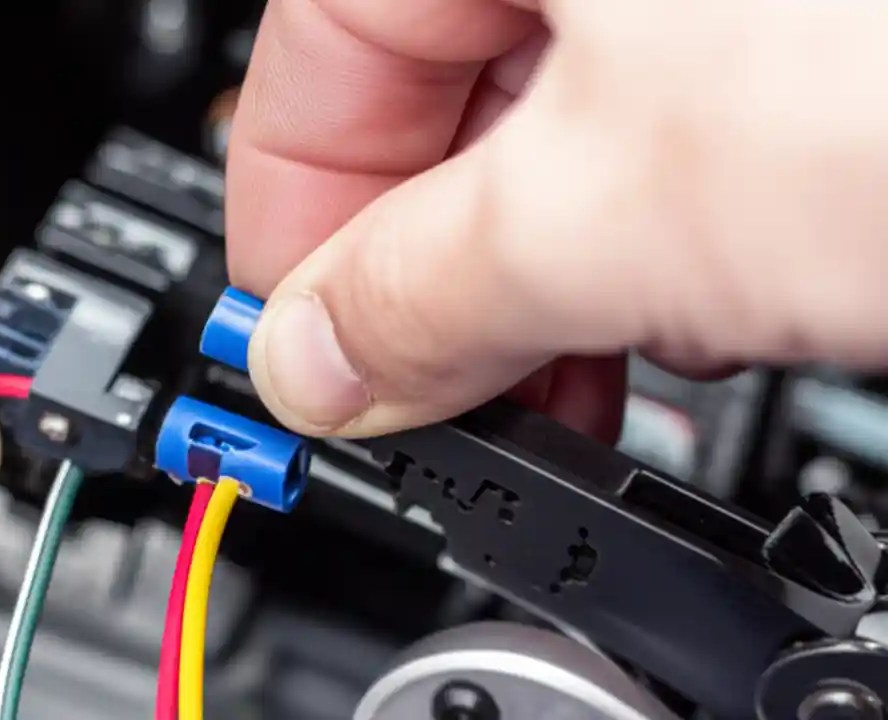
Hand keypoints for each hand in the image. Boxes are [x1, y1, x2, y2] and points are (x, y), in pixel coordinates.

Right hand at [227, 0, 887, 439]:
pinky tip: (677, 322)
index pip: (309, 60)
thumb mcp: (611, 211)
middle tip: (436, 399)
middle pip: (431, 112)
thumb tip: (308, 362)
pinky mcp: (784, 41)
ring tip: (570, 389)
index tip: (302, 351)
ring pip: (550, 140)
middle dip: (431, 281)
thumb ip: (421, 294)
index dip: (287, 227)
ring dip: (542, 287)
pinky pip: (658, 142)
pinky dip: (644, 248)